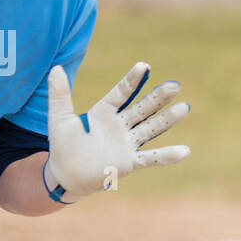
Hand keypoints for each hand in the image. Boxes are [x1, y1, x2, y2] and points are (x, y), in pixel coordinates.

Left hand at [43, 62, 189, 202]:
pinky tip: (184, 151)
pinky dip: (166, 155)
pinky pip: (150, 158)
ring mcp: (126, 144)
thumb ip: (59, 94)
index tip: (143, 66)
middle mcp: (120, 125)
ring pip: (151, 128)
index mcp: (104, 112)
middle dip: (158, 97)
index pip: (121, 93)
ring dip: (168, 119)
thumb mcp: (59, 117)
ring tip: (184, 108)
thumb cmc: (63, 145)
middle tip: (175, 85)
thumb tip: (56, 67)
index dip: (132, 80)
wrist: (65, 174)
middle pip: (143, 108)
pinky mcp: (129, 162)